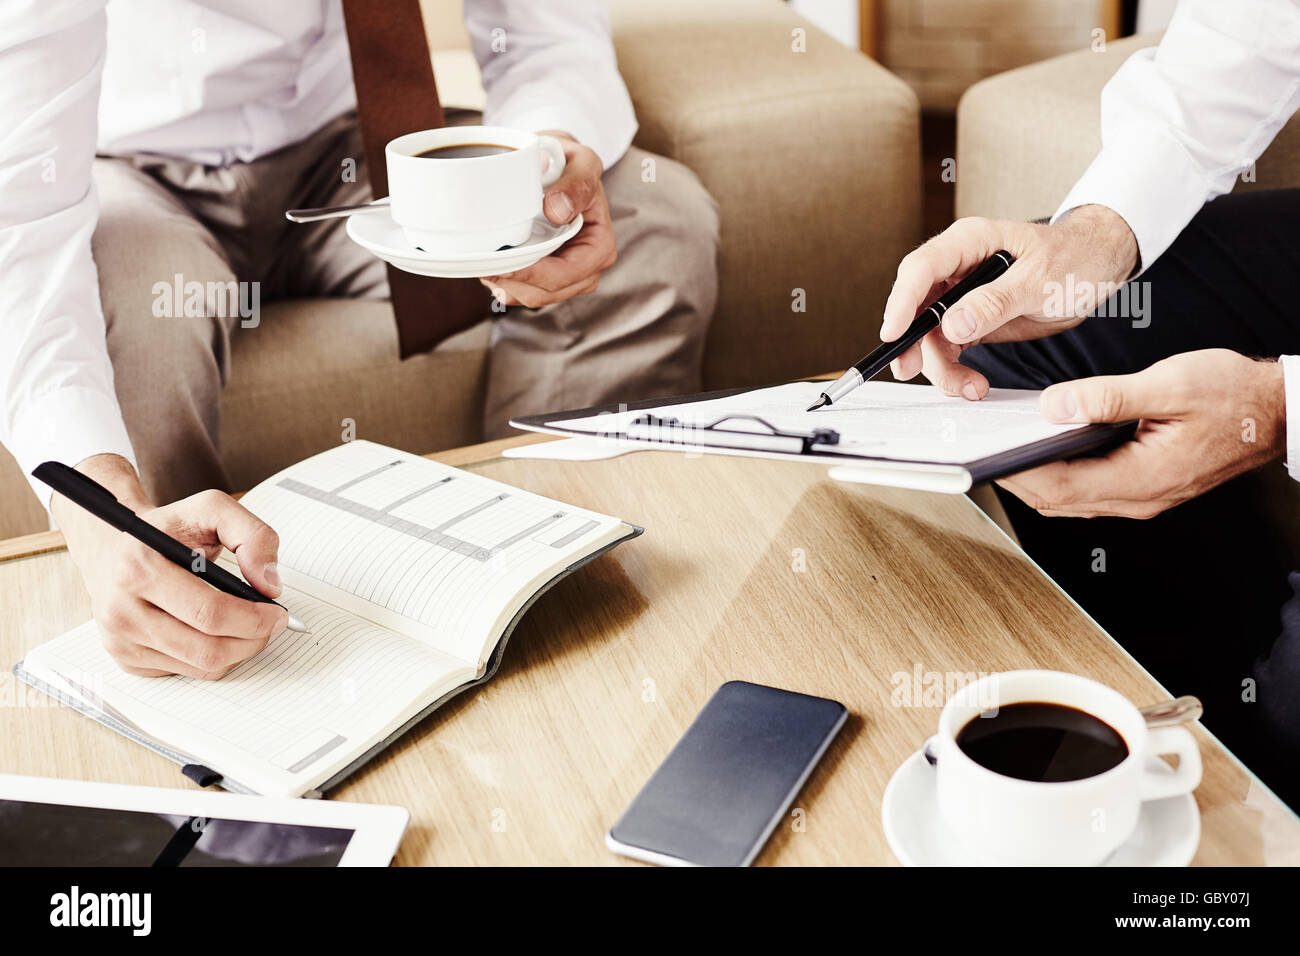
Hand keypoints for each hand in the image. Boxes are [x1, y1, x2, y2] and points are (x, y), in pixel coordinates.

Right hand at [53, 454, 287, 677]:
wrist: (114, 546)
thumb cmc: (169, 529)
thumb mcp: (212, 509)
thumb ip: (252, 535)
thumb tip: (270, 585)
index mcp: (138, 570)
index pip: (209, 613)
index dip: (253, 619)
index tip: (278, 613)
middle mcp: (121, 611)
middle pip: (208, 649)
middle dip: (253, 640)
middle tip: (272, 624)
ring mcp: (120, 641)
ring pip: (201, 666)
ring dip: (239, 651)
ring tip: (251, 627)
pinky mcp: (127, 659)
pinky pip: (188, 672)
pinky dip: (215, 658)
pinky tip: (219, 633)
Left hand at [480, 131, 615, 307]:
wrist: (556, 164)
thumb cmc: (570, 164)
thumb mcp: (581, 162)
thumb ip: (576, 183)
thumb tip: (557, 211)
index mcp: (600, 247)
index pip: (566, 274)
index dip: (533, 273)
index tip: (503, 260)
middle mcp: (586, 269)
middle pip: (546, 293)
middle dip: (513, 281)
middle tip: (481, 261)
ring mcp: (566, 278)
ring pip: (531, 297)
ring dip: (505, 284)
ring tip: (483, 261)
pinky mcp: (545, 277)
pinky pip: (521, 292)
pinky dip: (503, 283)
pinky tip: (491, 264)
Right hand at [881, 205, 1138, 398]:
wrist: (1099, 267)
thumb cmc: (1074, 257)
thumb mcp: (1040, 279)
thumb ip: (996, 301)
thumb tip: (953, 323)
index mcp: (970, 242)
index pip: (922, 268)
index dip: (902, 301)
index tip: (894, 333)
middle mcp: (959, 268)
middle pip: (918, 306)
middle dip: (913, 342)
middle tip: (911, 370)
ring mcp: (963, 296)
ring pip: (931, 335)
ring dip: (941, 365)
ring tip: (968, 387)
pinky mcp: (973, 320)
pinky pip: (949, 347)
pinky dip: (954, 369)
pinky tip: (970, 383)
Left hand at [997, 350, 1285, 518]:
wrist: (1278, 411)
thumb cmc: (1234, 396)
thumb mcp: (1170, 384)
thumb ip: (1108, 398)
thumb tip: (1054, 407)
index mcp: (1142, 478)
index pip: (1058, 486)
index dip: (1014, 471)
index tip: (985, 452)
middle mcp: (1137, 497)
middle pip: (1055, 499)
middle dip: (1014, 475)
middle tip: (980, 447)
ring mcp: (1140, 496)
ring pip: (1068, 498)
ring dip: (1033, 475)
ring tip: (1002, 444)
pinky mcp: (1142, 485)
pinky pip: (1087, 487)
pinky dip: (1059, 469)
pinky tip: (1045, 444)